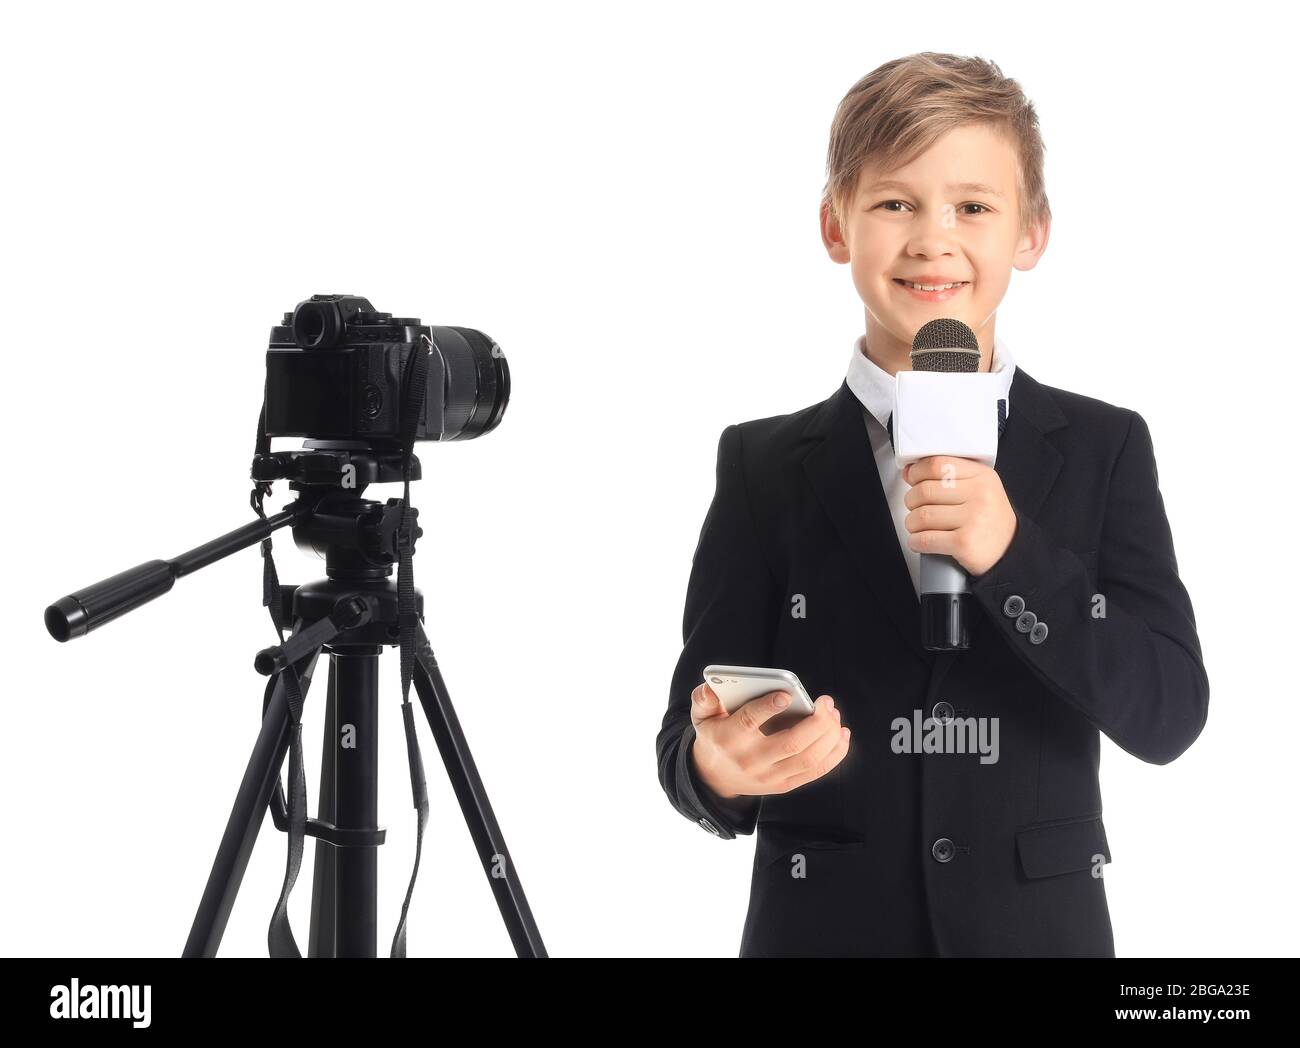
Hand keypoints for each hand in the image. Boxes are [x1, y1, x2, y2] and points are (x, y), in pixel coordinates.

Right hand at [688, 683, 849, 800]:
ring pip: (808, 758)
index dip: (768, 708)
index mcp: (729, 738)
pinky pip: (816, 771)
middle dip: (816, 722)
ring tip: (834, 714)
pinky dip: (834, 754)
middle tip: (826, 702)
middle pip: (791, 743)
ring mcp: (770, 776)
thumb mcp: (701, 716)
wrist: (714, 778)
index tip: (786, 694)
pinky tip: (842, 734)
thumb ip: (704, 698)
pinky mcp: (784, 785)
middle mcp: (751, 760)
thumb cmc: (715, 735)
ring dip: (829, 736)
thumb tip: (711, 687)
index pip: (749, 722)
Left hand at [902, 455, 1017, 575]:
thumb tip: (909, 471)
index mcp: (982, 477)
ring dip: (912, 523)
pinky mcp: (964, 543)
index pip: (939, 464)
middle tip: (915, 508)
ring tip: (918, 527)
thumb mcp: (979, 488)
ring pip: (922, 516)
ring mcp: (973, 519)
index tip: (912, 478)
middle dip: (911, 501)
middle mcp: (980, 495)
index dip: (917, 471)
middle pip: (925, 490)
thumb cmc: (989, 519)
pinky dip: (915, 541)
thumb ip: (948, 476)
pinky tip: (920, 541)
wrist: (1009, 550)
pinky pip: (925, 539)